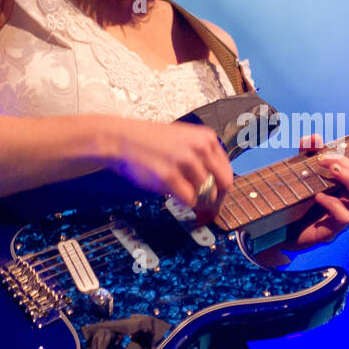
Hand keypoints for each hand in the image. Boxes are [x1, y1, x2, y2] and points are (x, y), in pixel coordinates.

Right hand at [107, 119, 232, 222]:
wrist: (122, 138)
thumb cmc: (149, 142)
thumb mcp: (185, 141)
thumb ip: (203, 160)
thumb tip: (216, 188)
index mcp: (207, 138)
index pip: (227, 171)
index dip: (222, 190)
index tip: (216, 200)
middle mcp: (200, 148)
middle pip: (224, 185)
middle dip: (216, 200)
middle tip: (206, 210)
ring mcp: (186, 161)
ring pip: (206, 194)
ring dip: (195, 200)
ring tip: (179, 193)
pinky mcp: (171, 175)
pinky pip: (189, 200)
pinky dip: (183, 202)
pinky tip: (173, 193)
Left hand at [255, 133, 348, 265]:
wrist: (280, 228)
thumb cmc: (298, 198)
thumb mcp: (302, 170)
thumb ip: (308, 152)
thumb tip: (314, 137)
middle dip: (346, 163)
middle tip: (323, 158)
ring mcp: (345, 217)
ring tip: (332, 170)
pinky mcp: (333, 231)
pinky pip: (345, 218)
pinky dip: (333, 203)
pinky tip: (318, 196)